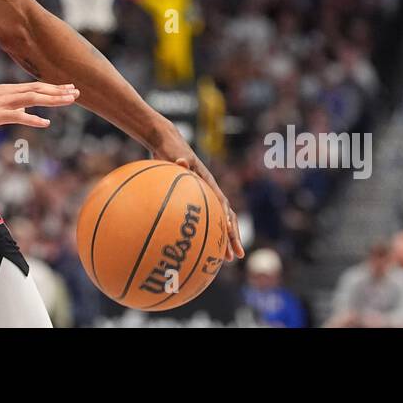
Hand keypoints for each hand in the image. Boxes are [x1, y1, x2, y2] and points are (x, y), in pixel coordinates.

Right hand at [0, 82, 77, 128]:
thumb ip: (11, 108)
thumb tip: (26, 114)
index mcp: (7, 90)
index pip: (35, 86)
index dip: (53, 87)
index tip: (68, 88)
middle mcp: (8, 93)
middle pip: (38, 89)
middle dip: (58, 90)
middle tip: (77, 91)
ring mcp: (2, 102)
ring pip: (33, 98)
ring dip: (53, 98)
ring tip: (70, 100)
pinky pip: (18, 116)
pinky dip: (33, 119)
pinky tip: (46, 123)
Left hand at [149, 127, 244, 259]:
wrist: (166, 143)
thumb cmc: (170, 149)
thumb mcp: (174, 154)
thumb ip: (179, 160)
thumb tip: (181, 162)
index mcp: (208, 182)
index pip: (222, 203)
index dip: (227, 219)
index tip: (230, 235)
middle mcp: (210, 191)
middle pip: (227, 217)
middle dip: (232, 237)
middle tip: (236, 255)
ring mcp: (204, 195)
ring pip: (218, 221)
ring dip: (224, 239)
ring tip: (226, 259)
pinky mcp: (194, 199)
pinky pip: (205, 219)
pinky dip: (206, 234)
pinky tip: (200, 250)